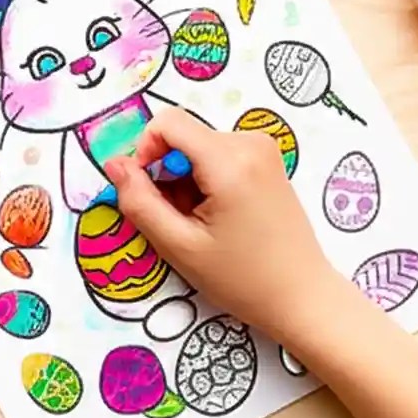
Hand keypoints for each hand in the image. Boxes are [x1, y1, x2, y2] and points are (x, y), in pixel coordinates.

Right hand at [104, 109, 339, 341]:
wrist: (302, 296)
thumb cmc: (242, 279)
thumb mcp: (179, 246)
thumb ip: (140, 202)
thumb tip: (115, 164)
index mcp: (230, 161)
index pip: (168, 122)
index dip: (144, 150)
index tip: (145, 190)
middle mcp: (250, 143)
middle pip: (183, 137)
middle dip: (168, 174)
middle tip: (178, 220)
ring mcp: (263, 149)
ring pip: (198, 147)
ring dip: (186, 180)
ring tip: (200, 224)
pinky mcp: (267, 161)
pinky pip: (218, 155)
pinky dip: (206, 180)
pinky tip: (217, 217)